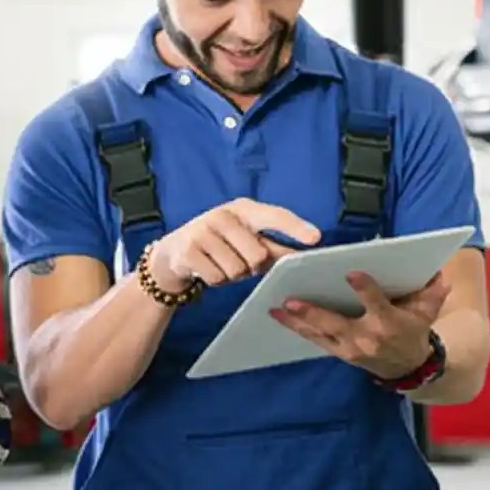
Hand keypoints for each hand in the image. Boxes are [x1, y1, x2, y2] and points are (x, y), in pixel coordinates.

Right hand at [147, 198, 319, 290]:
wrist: (174, 253)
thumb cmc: (221, 247)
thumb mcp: (248, 242)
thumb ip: (277, 249)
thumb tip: (307, 256)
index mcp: (245, 209)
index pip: (274, 216)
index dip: (295, 227)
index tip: (315, 238)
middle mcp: (224, 215)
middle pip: (258, 255)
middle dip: (252, 267)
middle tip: (239, 261)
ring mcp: (203, 230)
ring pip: (237, 269)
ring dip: (232, 276)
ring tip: (220, 264)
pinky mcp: (188, 249)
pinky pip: (217, 278)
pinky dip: (215, 280)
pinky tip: (206, 269)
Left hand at [271, 270, 450, 380]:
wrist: (409, 368)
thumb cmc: (414, 331)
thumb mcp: (428, 311)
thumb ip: (433, 291)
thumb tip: (439, 271)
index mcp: (388, 322)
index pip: (376, 303)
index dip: (365, 288)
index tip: (351, 273)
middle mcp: (366, 337)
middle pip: (336, 323)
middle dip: (313, 312)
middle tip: (291, 299)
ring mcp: (350, 348)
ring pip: (319, 333)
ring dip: (296, 321)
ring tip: (274, 308)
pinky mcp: (339, 353)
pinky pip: (315, 340)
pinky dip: (297, 329)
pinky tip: (280, 317)